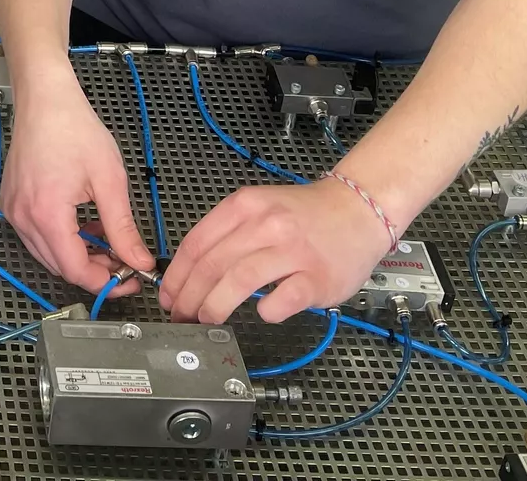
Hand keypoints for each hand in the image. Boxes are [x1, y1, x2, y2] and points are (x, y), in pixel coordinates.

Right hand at [1, 71, 152, 293]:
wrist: (45, 100)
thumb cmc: (74, 129)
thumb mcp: (109, 180)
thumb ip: (123, 228)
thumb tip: (139, 261)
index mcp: (47, 213)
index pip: (75, 270)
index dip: (105, 283)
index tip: (130, 280)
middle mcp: (23, 217)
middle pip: (59, 267)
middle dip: (94, 270)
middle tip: (124, 262)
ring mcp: (13, 210)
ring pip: (47, 255)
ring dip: (78, 256)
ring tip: (105, 239)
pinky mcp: (11, 203)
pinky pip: (37, 236)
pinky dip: (61, 239)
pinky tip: (82, 224)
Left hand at [159, 177, 389, 325]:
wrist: (358, 210)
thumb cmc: (305, 215)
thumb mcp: (259, 206)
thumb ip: (227, 233)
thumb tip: (190, 273)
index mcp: (245, 205)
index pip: (196, 243)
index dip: (176, 275)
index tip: (168, 296)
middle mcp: (266, 224)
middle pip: (211, 265)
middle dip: (189, 297)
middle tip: (182, 316)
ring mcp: (292, 251)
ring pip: (238, 281)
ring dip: (214, 307)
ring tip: (207, 320)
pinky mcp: (317, 277)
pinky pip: (281, 300)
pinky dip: (265, 311)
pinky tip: (261, 313)